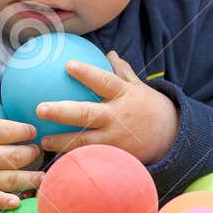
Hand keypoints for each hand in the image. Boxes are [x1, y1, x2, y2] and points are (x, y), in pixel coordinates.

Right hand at [0, 74, 44, 210]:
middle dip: (31, 154)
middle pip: (15, 155)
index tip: (33, 131)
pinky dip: (6, 201)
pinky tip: (18, 201)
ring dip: (30, 178)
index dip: (25, 131)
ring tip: (42, 177)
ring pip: (10, 179)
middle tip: (36, 152)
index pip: (10, 130)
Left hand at [36, 51, 179, 161]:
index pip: (104, 81)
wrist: (172, 138)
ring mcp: (115, 139)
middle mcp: (117, 117)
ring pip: (85, 141)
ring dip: (61, 141)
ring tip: (42, 140)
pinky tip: (55, 160)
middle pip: (87, 114)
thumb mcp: (139, 88)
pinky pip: (91, 158)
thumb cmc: (149, 108)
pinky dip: (74, 160)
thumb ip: (122, 72)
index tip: (68, 65)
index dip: (87, 73)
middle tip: (40, 108)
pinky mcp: (115, 156)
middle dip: (62, 111)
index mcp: (123, 95)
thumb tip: (108, 52)